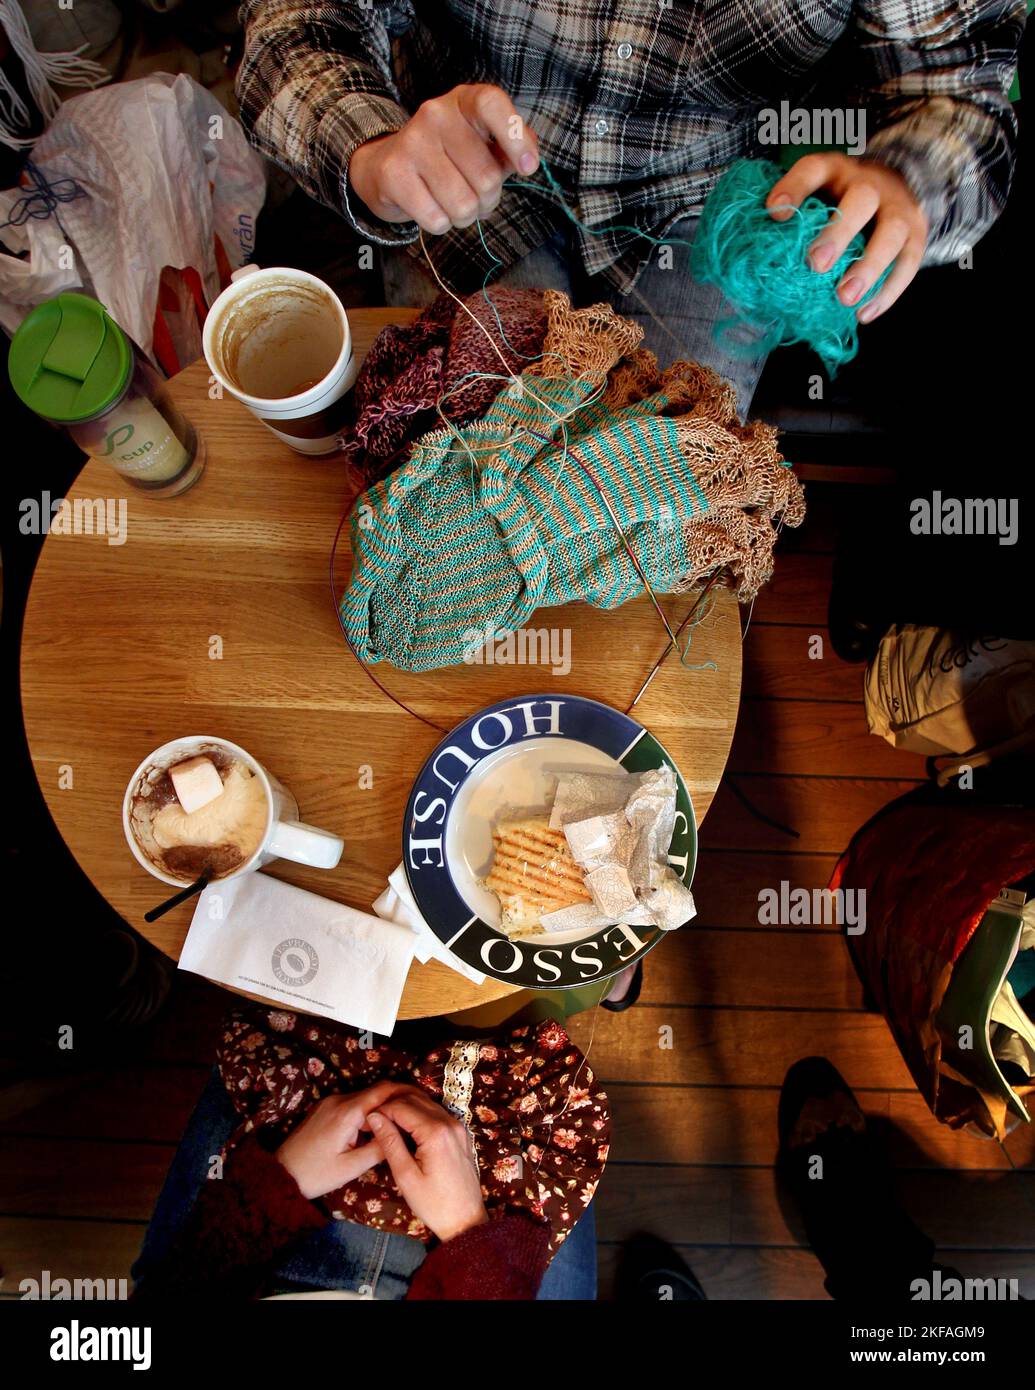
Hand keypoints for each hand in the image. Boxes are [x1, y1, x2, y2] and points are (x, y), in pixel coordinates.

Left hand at [275, 1081, 404, 1198]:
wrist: (281, 1176)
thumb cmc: (317, 1174)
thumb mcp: (352, 1167)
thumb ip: (380, 1147)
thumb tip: (403, 1133)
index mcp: (347, 1112)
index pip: (383, 1090)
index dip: (405, 1092)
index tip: (422, 1100)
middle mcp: (338, 1099)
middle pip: (375, 1092)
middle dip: (395, 1102)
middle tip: (414, 1116)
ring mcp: (329, 1102)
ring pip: (364, 1098)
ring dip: (380, 1109)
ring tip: (398, 1124)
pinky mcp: (324, 1109)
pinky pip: (352, 1104)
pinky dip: (366, 1113)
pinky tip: (375, 1129)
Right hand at [349, 83, 538, 234]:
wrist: (389, 165)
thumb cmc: (450, 157)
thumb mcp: (485, 144)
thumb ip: (513, 147)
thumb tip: (528, 160)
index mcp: (464, 101)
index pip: (492, 105)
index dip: (515, 137)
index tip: (528, 168)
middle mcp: (436, 114)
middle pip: (486, 177)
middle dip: (488, 200)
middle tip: (476, 195)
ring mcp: (412, 142)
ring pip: (463, 205)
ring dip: (465, 216)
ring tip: (454, 202)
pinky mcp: (394, 173)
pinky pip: (436, 220)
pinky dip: (441, 224)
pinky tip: (431, 207)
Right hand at [367, 1086, 487, 1242]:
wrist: (465, 1220)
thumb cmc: (433, 1204)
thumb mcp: (405, 1176)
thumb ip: (390, 1142)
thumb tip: (374, 1117)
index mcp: (435, 1132)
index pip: (402, 1106)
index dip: (382, 1109)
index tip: (367, 1120)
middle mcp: (449, 1122)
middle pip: (415, 1099)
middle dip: (393, 1105)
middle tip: (375, 1119)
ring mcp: (458, 1126)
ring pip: (427, 1103)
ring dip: (406, 1107)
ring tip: (387, 1123)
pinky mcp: (461, 1133)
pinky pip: (437, 1113)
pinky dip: (420, 1114)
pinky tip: (407, 1128)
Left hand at [766, 152, 927, 322]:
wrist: (898, 183)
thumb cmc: (839, 200)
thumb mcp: (816, 195)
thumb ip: (792, 220)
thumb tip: (748, 264)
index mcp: (835, 171)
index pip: (814, 170)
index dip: (794, 188)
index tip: (773, 212)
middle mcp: (870, 184)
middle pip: (861, 200)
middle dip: (839, 233)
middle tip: (816, 265)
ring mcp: (898, 208)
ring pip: (891, 234)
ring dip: (868, 268)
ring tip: (845, 299)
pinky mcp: (917, 235)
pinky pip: (908, 264)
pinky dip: (888, 292)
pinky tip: (864, 314)